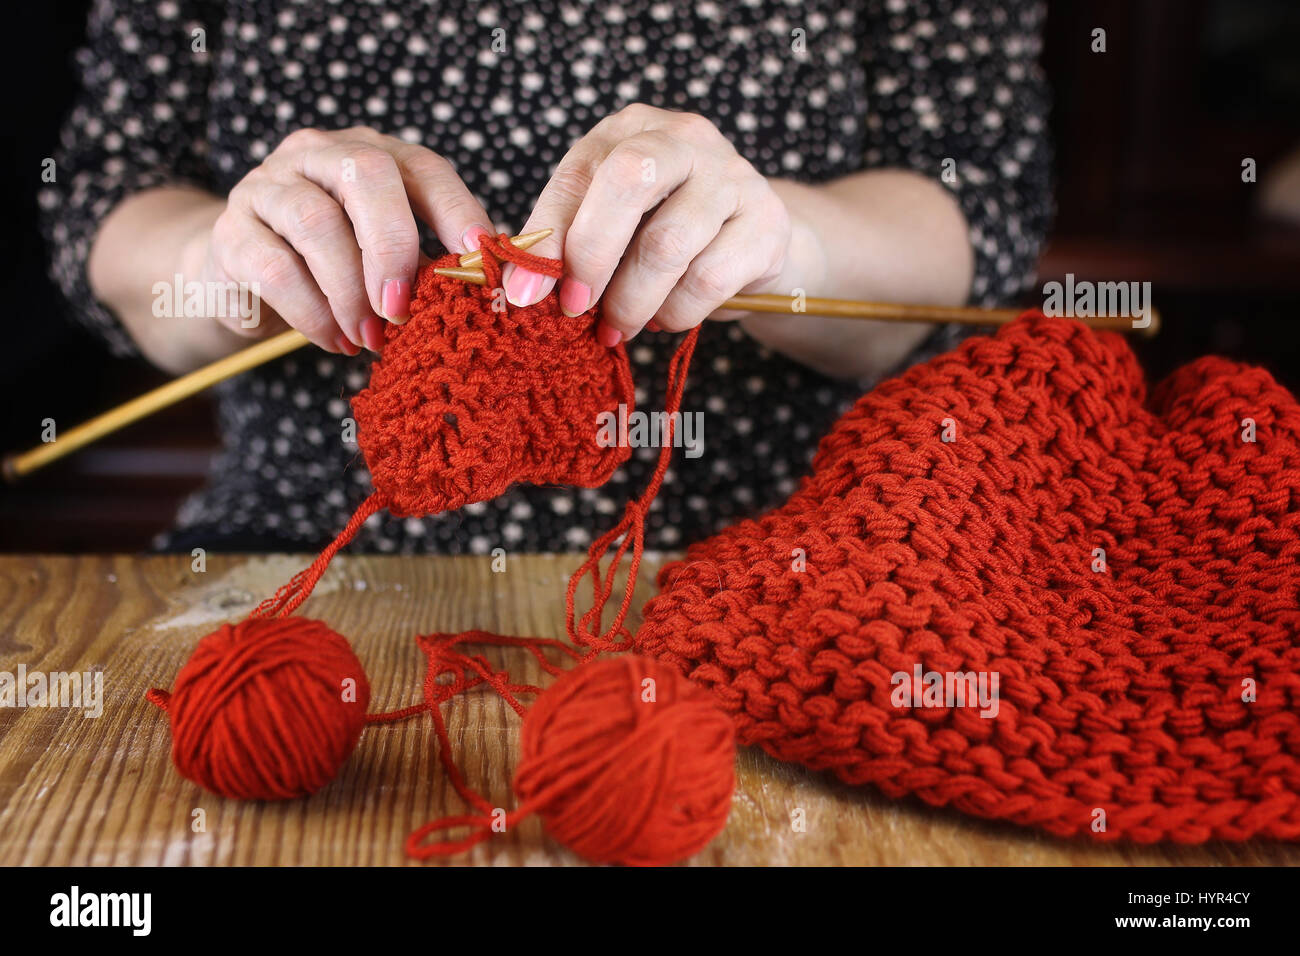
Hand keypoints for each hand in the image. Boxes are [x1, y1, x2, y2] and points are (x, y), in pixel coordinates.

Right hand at [188, 126, 493, 353]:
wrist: (240, 276)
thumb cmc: (334, 266)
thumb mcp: (384, 257)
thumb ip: (425, 263)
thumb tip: (483, 294)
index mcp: (371, 155)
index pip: (422, 167)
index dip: (456, 208)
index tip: (481, 255)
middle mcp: (317, 155)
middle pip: (366, 175)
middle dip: (394, 246)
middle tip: (404, 307)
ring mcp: (267, 186)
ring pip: (315, 223)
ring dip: (352, 292)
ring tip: (372, 340)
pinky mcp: (230, 232)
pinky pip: (274, 269)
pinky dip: (313, 314)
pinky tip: (336, 342)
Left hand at [507, 104, 793, 345]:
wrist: (753, 240)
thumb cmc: (665, 231)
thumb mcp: (612, 225)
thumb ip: (569, 241)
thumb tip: (523, 288)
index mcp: (632, 130)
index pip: (579, 174)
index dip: (548, 235)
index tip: (526, 292)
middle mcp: (685, 139)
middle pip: (629, 182)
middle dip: (592, 256)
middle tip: (577, 308)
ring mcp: (733, 176)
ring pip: (666, 245)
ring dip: (632, 300)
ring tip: (620, 325)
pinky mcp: (766, 223)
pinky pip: (707, 279)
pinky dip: (676, 313)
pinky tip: (665, 319)